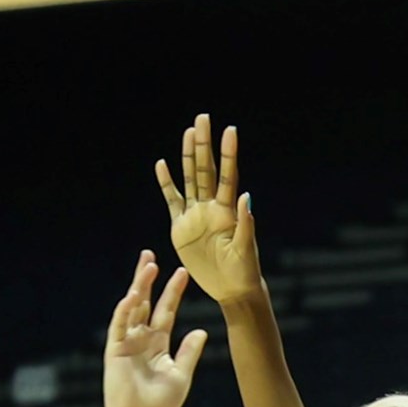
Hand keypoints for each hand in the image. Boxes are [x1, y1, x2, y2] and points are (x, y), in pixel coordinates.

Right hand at [102, 251, 208, 406]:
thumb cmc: (160, 405)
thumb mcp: (181, 375)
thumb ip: (189, 352)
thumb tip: (202, 331)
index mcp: (158, 344)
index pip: (166, 311)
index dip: (173, 292)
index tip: (182, 272)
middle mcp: (141, 339)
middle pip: (146, 302)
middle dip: (148, 279)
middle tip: (152, 255)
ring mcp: (127, 342)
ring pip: (132, 308)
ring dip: (139, 287)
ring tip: (148, 265)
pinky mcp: (115, 350)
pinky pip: (119, 325)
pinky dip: (125, 310)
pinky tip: (133, 295)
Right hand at [157, 114, 260, 304]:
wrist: (230, 289)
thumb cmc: (244, 270)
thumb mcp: (246, 249)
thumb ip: (245, 223)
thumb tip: (245, 196)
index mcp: (227, 210)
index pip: (228, 175)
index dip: (228, 153)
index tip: (230, 130)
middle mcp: (211, 207)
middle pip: (205, 169)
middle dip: (203, 144)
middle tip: (202, 118)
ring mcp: (195, 215)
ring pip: (189, 179)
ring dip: (187, 156)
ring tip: (188, 132)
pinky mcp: (181, 227)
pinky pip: (172, 200)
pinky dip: (166, 183)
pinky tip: (161, 165)